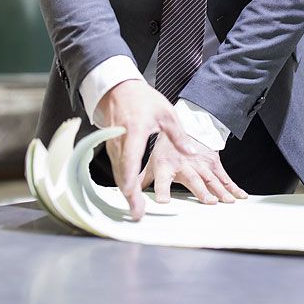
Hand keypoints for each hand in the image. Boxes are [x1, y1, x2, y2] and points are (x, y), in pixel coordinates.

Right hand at [95, 80, 191, 220]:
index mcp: (134, 132)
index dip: (131, 184)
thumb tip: (192, 152)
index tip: (136, 200)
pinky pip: (116, 167)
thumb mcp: (166, 114)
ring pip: (117, 173)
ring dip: (125, 191)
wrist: (119, 88)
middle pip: (121, 174)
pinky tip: (131, 191)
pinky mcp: (111, 146)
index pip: (130, 163)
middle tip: (137, 214)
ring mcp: (112, 144)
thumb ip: (178, 135)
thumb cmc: (143, 99)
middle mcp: (120, 141)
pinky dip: (123, 181)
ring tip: (136, 208)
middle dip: (128, 196)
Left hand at [140, 130, 247, 206]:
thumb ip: (141, 179)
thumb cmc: (166, 150)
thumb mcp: (152, 162)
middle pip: (194, 180)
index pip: (162, 180)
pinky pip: (224, 177)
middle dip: (202, 191)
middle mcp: (184, 165)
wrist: (184, 127)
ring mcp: (200, 163)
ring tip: (226, 201)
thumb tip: (127, 195)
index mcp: (165, 167)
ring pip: (211, 179)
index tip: (164, 202)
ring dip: (220, 190)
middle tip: (209, 202)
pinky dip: (233, 187)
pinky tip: (240, 196)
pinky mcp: (213, 162)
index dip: (163, 191)